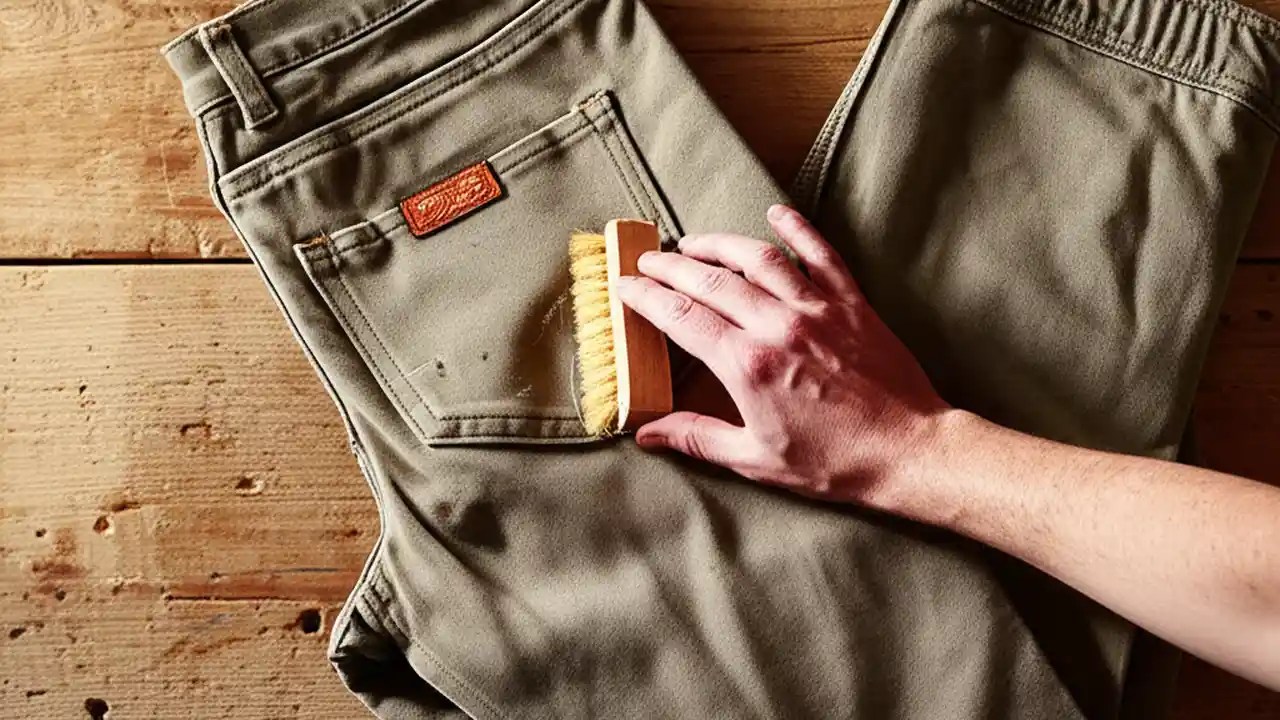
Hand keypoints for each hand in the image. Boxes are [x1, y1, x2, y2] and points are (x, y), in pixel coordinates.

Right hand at [615, 205, 951, 505]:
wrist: (909, 451)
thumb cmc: (835, 463)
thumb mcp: (755, 459)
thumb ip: (698, 438)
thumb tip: (648, 433)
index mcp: (747, 365)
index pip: (681, 318)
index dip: (647, 297)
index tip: (625, 285)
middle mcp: (777, 327)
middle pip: (710, 281)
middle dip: (671, 265)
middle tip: (648, 258)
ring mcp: (817, 310)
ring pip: (759, 258)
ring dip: (720, 243)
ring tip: (694, 241)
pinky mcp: (851, 304)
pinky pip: (821, 255)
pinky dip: (798, 229)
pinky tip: (777, 214)